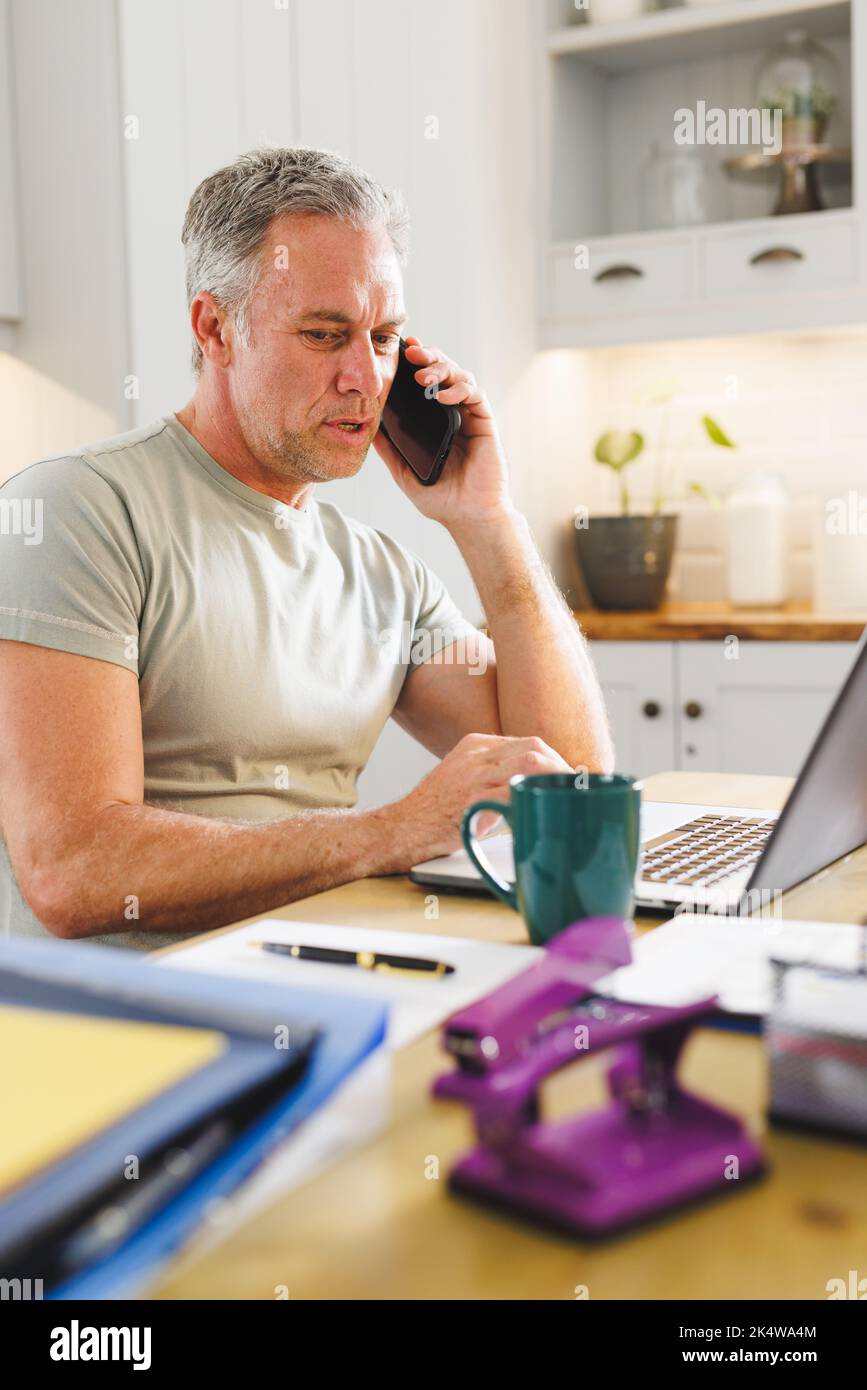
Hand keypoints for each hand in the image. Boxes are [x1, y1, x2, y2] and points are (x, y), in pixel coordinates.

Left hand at [373, 337, 514, 529]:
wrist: (468, 516)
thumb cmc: (440, 497)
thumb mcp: (404, 471)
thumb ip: (389, 448)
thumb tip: (366, 425)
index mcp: (434, 419)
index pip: (426, 382)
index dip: (415, 363)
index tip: (400, 349)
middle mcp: (453, 412)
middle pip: (443, 371)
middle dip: (427, 357)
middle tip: (410, 352)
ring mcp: (470, 416)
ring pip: (460, 376)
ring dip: (442, 369)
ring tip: (423, 376)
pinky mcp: (485, 423)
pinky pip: (475, 396)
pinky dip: (459, 390)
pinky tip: (443, 397)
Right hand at [380, 732, 572, 870]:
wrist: (400, 829)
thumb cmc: (433, 812)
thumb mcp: (461, 778)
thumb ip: (491, 775)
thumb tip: (530, 787)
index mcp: (475, 745)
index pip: (527, 742)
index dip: (554, 759)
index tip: (568, 777)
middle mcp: (476, 754)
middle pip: (534, 747)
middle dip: (561, 767)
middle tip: (575, 789)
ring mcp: (474, 775)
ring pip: (530, 763)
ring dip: (556, 780)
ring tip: (568, 797)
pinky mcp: (472, 799)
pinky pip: (515, 790)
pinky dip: (538, 797)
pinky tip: (547, 808)